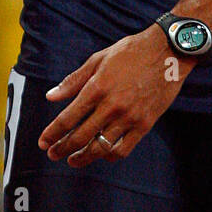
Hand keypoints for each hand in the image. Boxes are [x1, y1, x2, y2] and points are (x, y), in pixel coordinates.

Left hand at [38, 25, 189, 167]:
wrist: (168, 51)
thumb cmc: (131, 52)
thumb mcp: (98, 59)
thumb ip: (73, 80)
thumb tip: (50, 96)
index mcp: (97, 87)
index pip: (67, 118)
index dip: (52, 133)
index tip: (43, 142)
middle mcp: (111, 105)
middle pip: (80, 137)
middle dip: (62, 148)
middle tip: (53, 153)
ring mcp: (130, 116)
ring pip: (101, 147)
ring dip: (83, 157)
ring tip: (73, 160)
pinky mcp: (145, 123)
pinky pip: (124, 149)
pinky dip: (109, 156)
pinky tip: (102, 155)